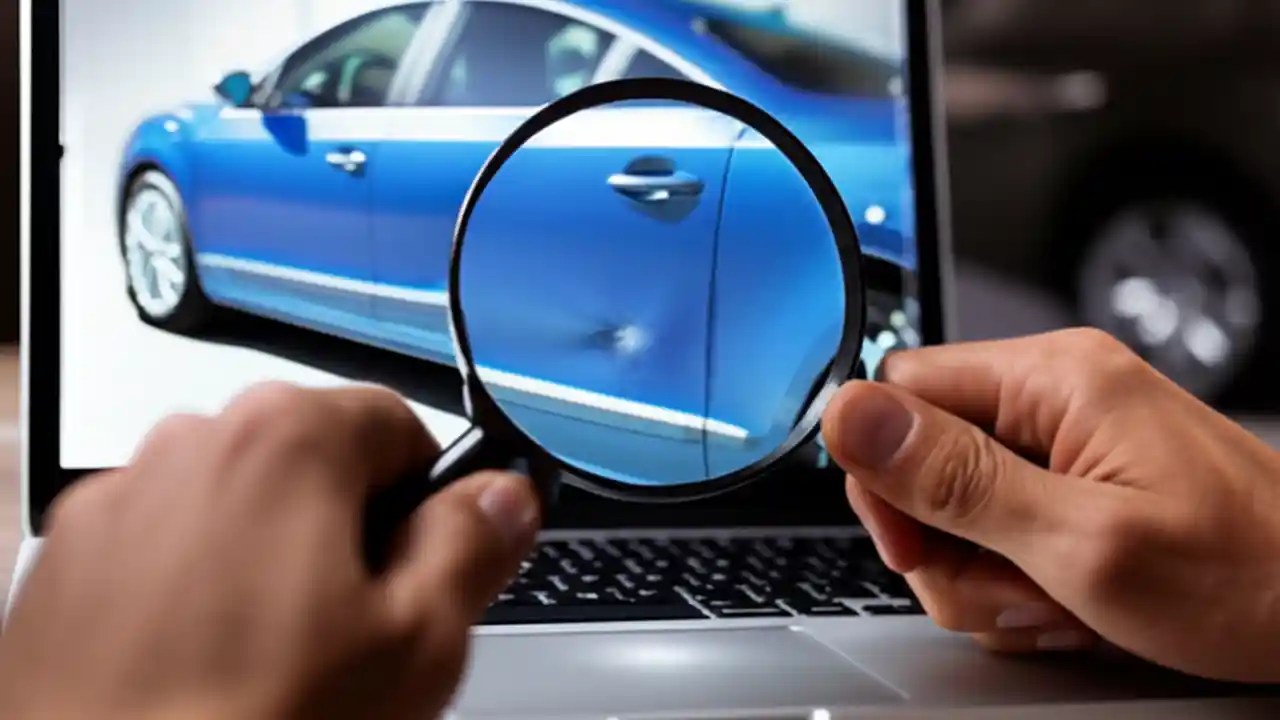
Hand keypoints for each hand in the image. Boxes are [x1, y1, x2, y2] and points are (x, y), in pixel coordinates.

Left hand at [0, 383, 540, 719]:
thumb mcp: (415, 644)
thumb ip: (474, 546)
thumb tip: (501, 501)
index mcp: (285, 442)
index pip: (400, 423)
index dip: (431, 499)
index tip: (429, 560)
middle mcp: (190, 448)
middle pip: (314, 463)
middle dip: (349, 532)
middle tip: (359, 631)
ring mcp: (118, 504)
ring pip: (238, 508)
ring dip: (269, 561)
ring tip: (278, 660)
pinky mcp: (69, 566)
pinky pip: (164, 550)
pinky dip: (194, 591)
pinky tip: (211, 667)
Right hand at [822, 329, 1279, 682]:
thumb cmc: (1249, 577)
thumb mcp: (1082, 541)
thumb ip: (956, 479)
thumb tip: (851, 417)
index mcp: (1052, 378)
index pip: (899, 392)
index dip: (888, 478)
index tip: (919, 546)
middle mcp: (1054, 397)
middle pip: (922, 462)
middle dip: (948, 547)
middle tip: (1014, 587)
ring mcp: (1067, 444)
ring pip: (954, 513)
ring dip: (988, 578)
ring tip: (1060, 604)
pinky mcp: (1076, 487)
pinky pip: (999, 534)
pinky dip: (1019, 584)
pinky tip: (1071, 607)